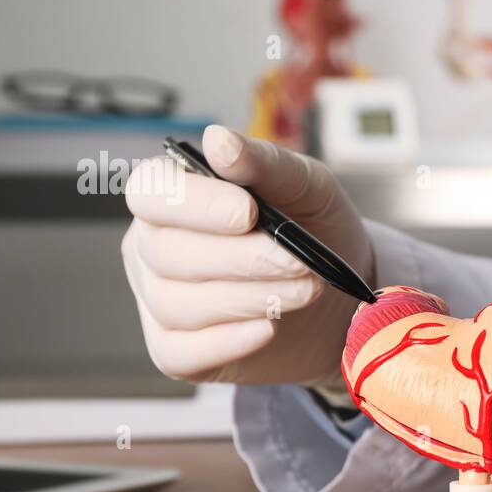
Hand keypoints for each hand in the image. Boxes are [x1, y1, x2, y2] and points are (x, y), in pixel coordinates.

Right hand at [121, 125, 373, 388]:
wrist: (341, 299)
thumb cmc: (315, 232)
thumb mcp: (307, 188)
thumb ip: (265, 163)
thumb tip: (218, 139)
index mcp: (173, 196)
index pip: (151, 192)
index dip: (194, 204)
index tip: (249, 212)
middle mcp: (152, 247)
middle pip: (167, 253)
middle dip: (241, 259)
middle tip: (299, 262)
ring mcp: (159, 301)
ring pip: (178, 304)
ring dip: (249, 298)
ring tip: (306, 290)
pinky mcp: (176, 352)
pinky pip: (184, 352)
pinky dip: (230, 341)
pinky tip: (269, 328)